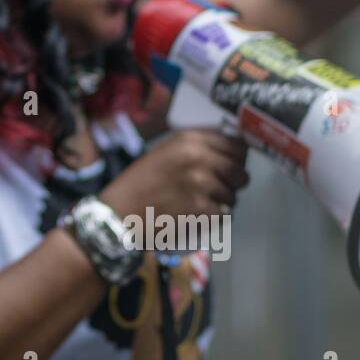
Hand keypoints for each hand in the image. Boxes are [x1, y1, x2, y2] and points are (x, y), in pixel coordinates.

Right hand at [101, 129, 249, 221]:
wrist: (119, 215)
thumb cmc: (138, 185)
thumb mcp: (163, 153)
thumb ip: (193, 149)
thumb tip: (226, 155)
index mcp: (189, 139)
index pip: (235, 144)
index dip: (237, 158)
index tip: (231, 166)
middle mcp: (199, 157)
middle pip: (240, 171)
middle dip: (234, 183)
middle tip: (219, 190)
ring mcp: (203, 183)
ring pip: (233, 196)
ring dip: (222, 203)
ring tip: (199, 206)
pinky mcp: (203, 209)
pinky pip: (224, 215)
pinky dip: (213, 220)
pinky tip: (196, 218)